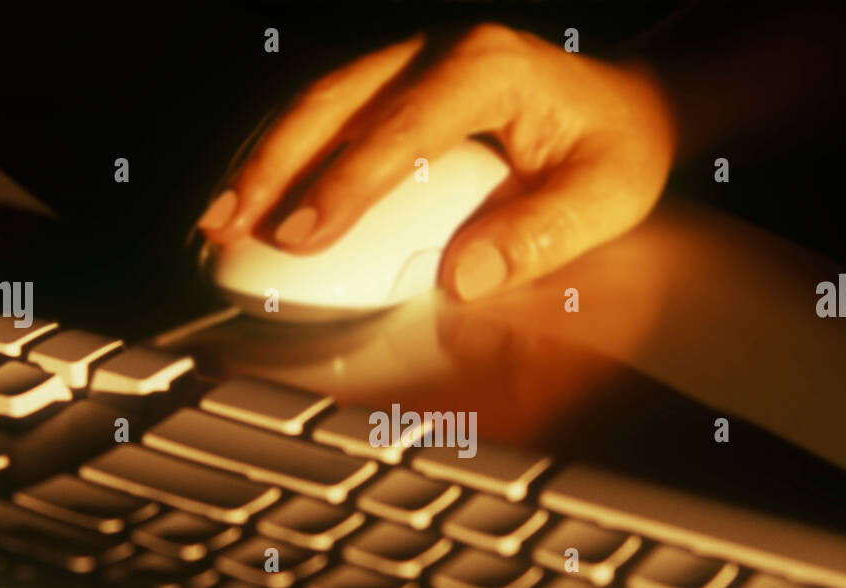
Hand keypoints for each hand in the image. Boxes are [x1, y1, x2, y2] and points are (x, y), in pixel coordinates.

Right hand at [198, 24, 674, 300]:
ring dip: (263, 161)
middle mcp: (439, 51)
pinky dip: (285, 157)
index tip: (300, 236)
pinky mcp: (397, 85)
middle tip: (230, 230)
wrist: (627, 105)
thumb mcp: (606, 196)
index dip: (343, 184)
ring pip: (317, 103)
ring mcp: (411, 61)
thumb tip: (463, 278)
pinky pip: (328, 115)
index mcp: (489, 69)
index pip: (398, 128)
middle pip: (333, 101)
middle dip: (273, 168)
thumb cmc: (617, 148)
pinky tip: (253, 199)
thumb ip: (541, 236)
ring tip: (218, 220)